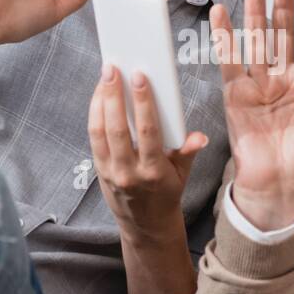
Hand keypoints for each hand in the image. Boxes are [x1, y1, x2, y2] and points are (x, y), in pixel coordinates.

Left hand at [89, 65, 207, 242]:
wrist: (146, 225)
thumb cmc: (167, 192)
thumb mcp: (183, 174)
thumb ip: (188, 152)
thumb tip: (199, 137)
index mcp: (155, 172)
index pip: (148, 132)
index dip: (142, 102)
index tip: (140, 77)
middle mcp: (129, 173)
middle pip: (117, 129)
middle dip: (114, 96)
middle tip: (113, 69)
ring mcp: (111, 172)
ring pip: (100, 131)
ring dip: (100, 101)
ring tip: (105, 76)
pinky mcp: (99, 169)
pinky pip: (94, 138)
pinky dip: (95, 114)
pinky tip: (99, 96)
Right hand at [213, 0, 293, 229]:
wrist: (280, 185)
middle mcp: (286, 76)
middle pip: (284, 34)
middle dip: (285, 8)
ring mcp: (260, 83)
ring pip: (257, 41)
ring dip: (255, 16)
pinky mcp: (236, 94)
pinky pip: (229, 61)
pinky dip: (223, 37)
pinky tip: (220, 14)